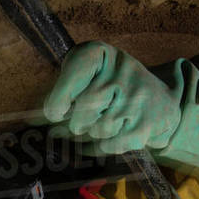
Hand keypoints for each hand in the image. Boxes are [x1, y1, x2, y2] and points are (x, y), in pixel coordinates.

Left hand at [40, 42, 180, 154]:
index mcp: (101, 53)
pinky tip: (116, 132)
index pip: (74, 74)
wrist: (160, 100)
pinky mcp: (146, 123)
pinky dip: (107, 145)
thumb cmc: (111, 87)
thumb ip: (62, 90)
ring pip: (97, 129)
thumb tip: (37, 120)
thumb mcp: (88, 74)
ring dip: (96, 133)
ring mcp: (138, 97)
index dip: (59, 99)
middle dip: (78, 122)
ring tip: (108, 121)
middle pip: (83, 109)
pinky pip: (111, 145)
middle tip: (87, 119)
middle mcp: (122, 70)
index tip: (56, 112)